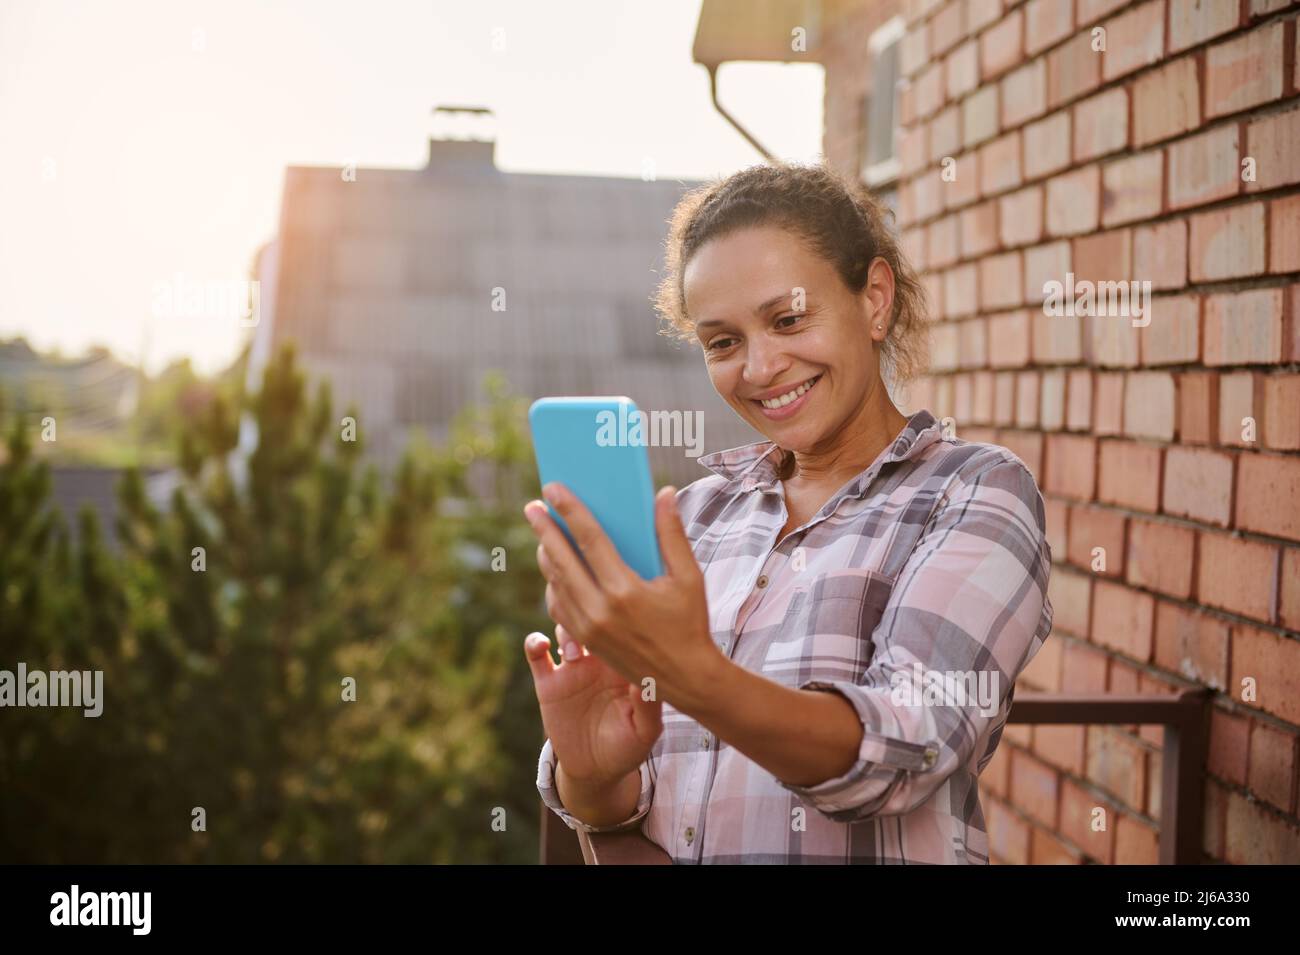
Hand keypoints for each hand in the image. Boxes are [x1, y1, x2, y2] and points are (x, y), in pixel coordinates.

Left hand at [523, 482, 723, 714]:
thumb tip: (665, 494)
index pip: (589, 539)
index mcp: (625, 591)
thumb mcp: (688, 577)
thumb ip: (672, 534)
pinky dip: (554, 584)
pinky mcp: (586, 641)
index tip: (554, 488)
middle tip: (532, 506)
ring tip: (543, 534)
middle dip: (544, 530)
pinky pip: (559, 607)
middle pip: (562, 560)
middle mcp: (600, 610)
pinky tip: (556, 570)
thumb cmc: (690, 624)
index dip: (569, 511)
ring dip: (546, 556)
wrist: (686, 679)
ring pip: (556, 584)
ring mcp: (589, 629)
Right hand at [523, 626, 661, 785]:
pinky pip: (536, 654)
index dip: (622, 619)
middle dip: (592, 616)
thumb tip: (647, 678)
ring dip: (567, 631)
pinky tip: (541, 646)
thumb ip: (649, 705)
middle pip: (593, 620)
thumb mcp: (645, 731)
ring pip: (566, 629)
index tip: (623, 626)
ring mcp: (573, 668)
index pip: (624, 628)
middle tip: (595, 636)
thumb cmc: (628, 746)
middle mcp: (600, 659)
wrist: (596, 769)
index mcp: (625, 662)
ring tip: (573, 655)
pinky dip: (534, 642)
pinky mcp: (549, 682)